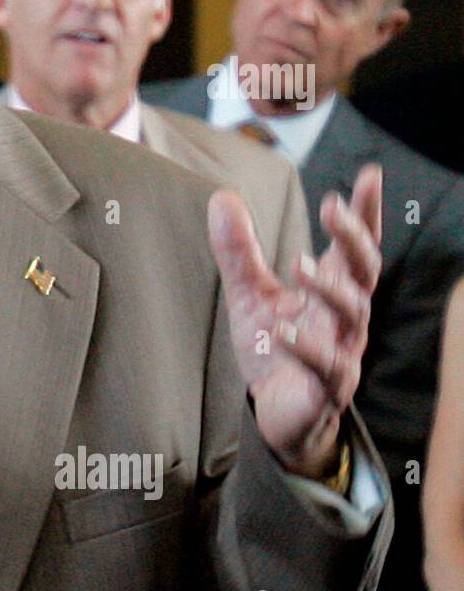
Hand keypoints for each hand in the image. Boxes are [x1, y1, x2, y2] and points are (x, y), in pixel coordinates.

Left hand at [208, 164, 381, 476]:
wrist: (276, 415)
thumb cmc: (274, 350)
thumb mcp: (249, 294)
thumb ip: (239, 250)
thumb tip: (221, 197)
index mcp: (332, 290)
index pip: (356, 246)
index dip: (365, 212)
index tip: (370, 175)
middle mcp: (345, 317)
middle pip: (364, 270)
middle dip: (354, 237)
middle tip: (333, 206)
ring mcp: (342, 351)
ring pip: (353, 313)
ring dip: (329, 286)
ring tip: (299, 263)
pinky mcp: (328, 388)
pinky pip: (327, 365)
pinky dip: (305, 345)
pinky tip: (280, 328)